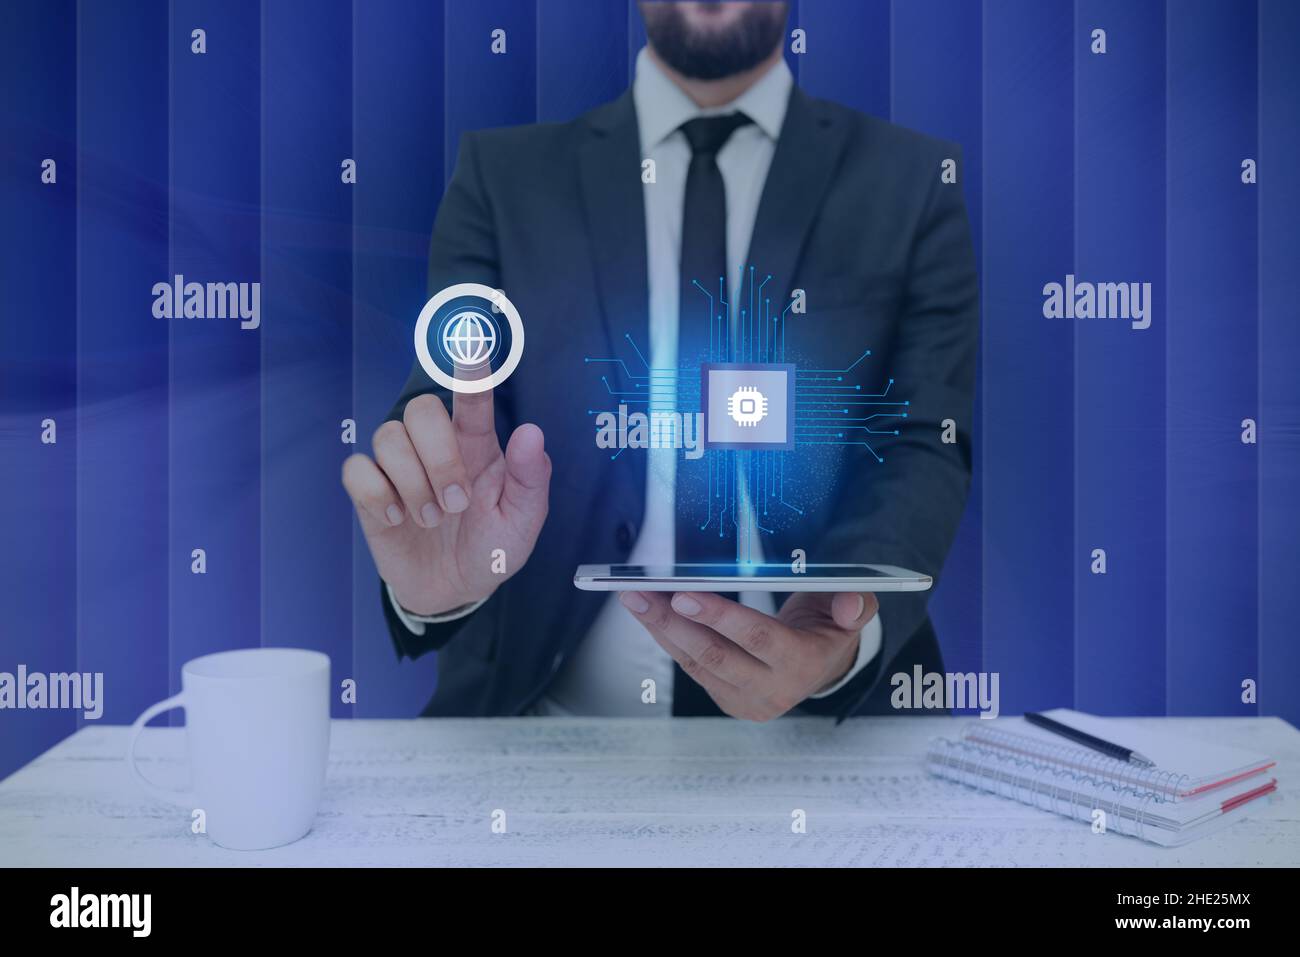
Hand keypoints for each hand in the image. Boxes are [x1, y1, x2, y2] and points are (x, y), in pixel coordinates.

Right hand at [342, 380, 550, 615]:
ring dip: (412, 484)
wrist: (453, 590)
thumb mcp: (522, 522)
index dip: (470, 371)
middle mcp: (436, 446)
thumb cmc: (491, 547)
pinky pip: (357, 469)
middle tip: (456, 503)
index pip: (472, 399)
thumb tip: (531, 432)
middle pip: (420, 411)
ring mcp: (400, 467)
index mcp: (478, 446)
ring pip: (387, 437)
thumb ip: (530, 479)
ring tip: (432, 519)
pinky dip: (377, 495)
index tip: (470, 345)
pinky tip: (397, 518)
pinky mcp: (371, 491)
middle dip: (438, 457)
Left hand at [619, 590, 878, 720]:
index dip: (720, 617)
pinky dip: (667, 638)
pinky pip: (691, 666)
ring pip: (695, 662)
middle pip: (715, 655)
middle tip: (642, 594)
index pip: (757, 638)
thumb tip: (851, 602)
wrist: (821, 666)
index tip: (684, 595)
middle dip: (673, 623)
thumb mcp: (852, 613)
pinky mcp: (725, 697)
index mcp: (803, 663)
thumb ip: (856, 605)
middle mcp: (772, 688)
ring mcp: (744, 698)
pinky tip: (648, 613)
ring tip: (633, 597)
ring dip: (660, 629)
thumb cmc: (829, 628)